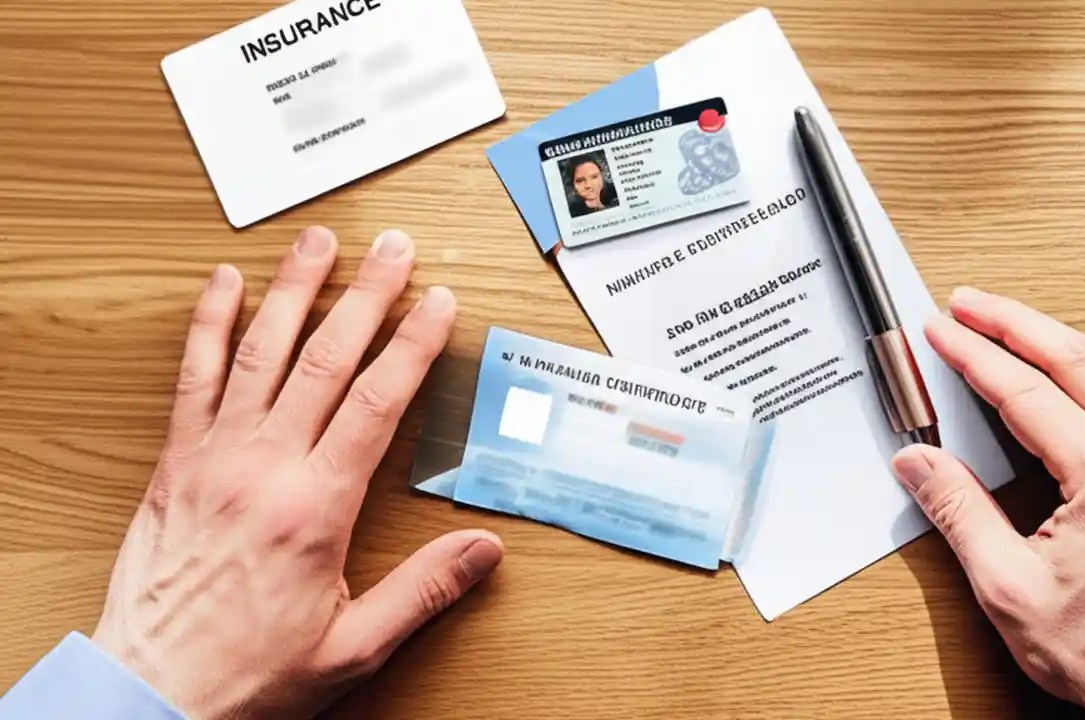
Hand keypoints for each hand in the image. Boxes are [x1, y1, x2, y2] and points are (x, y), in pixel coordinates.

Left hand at [92, 227, 502, 718]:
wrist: (150, 691)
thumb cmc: (249, 675)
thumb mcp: (354, 648)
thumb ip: (422, 590)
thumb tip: (483, 549)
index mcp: (316, 507)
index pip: (378, 402)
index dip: (414, 344)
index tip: (437, 302)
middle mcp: (265, 467)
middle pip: (327, 359)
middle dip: (367, 295)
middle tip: (394, 247)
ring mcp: (215, 456)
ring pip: (262, 351)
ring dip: (295, 290)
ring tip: (321, 241)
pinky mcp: (177, 461)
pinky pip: (193, 376)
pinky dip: (208, 325)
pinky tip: (224, 285)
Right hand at [892, 287, 1084, 718]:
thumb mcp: (1010, 588)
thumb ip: (959, 512)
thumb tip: (918, 462)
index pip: (1026, 391)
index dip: (974, 355)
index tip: (941, 332)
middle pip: (1076, 357)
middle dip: (1014, 320)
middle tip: (967, 301)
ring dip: (1050, 343)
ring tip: (1002, 326)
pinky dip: (1084, 379)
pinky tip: (1056, 377)